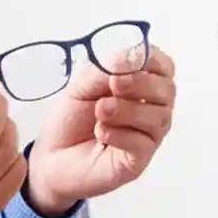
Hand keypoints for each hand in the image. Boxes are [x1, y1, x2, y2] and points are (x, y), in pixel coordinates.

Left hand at [25, 45, 175, 216]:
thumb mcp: (81, 84)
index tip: (124, 61)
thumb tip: (130, 57)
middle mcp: (150, 108)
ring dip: (127, 110)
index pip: (164, 66)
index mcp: (140, 84)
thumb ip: (105, 70)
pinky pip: (143, 143)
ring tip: (100, 111)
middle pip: (167, 90)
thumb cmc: (70, 118)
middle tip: (113, 85)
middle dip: (141, 84)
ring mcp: (148, 135)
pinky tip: (101, 133)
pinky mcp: (138, 160)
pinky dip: (120, 134)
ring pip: (158, 117)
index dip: (151, 60)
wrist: (50, 155)